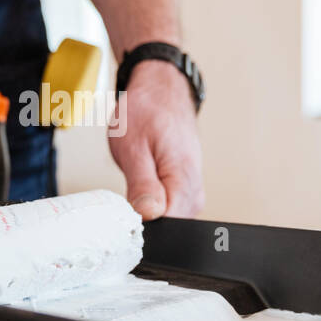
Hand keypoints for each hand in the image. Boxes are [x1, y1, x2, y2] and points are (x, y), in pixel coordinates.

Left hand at [110, 60, 203, 219]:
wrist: (162, 93)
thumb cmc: (147, 113)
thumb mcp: (133, 147)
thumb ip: (142, 185)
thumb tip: (148, 217)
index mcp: (183, 180)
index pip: (169, 227)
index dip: (142, 226)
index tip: (126, 211)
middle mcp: (194, 192)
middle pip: (167, 228)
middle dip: (142, 219)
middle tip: (128, 187)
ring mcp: (191, 193)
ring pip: (165, 221)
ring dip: (145, 209)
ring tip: (137, 178)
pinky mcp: (185, 193)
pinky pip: (167, 211)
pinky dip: (150, 203)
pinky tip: (143, 183)